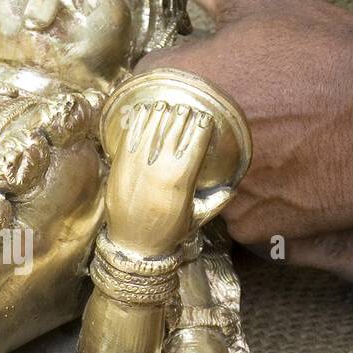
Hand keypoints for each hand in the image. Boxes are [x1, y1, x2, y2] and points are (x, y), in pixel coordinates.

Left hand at [104, 101, 227, 256]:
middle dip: (183, 116)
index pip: (197, 142)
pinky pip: (131, 135)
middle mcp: (161, 168)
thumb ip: (216, 202)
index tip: (205, 119)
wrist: (133, 246)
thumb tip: (232, 189)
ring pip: (152, 128)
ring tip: (167, 105)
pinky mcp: (120, 165)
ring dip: (161, 113)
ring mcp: (138, 164)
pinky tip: (145, 111)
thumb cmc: (167, 233)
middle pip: (175, 130)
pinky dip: (139, 121)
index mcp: (182, 179)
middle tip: (186, 109)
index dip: (202, 126)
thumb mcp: (196, 219)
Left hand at [123, 0, 352, 245]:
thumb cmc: (324, 53)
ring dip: (215, 169)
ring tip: (265, 147)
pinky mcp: (250, 227)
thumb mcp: (253, 0)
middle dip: (188, 129)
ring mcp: (214, 192)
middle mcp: (182, 145)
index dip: (173, 83)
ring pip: (193, 185)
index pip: (140, 89)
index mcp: (170, 85)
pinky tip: (282, 176)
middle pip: (159, 143)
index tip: (207, 83)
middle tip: (241, 118)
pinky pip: (230, 220)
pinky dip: (249, 202)